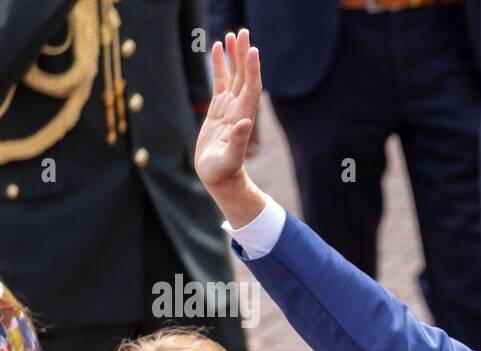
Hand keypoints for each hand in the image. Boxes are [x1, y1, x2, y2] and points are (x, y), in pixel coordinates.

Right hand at [196, 30, 259, 190]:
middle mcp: (238, 109)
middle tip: (243, 32)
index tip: (253, 50)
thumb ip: (238, 142)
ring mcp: (229, 108)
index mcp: (242, 118)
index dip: (252, 70)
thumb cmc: (223, 172)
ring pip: (233, 76)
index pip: (251, 89)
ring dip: (234, 57)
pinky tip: (217, 49)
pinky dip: (219, 66)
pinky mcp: (219, 109)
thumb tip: (245, 122)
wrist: (220, 178)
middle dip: (244, 55)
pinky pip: (220, 82)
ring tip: (232, 35)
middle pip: (244, 77)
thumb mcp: (229, 159)